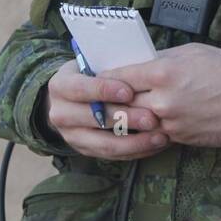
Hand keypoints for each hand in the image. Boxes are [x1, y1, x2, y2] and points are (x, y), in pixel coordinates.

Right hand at [43, 58, 170, 160]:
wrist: (73, 97)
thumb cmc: (92, 74)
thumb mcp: (94, 64)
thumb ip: (112, 68)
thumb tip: (142, 65)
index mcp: (60, 85)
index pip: (80, 89)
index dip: (104, 90)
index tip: (129, 91)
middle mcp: (60, 113)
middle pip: (94, 119)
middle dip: (125, 119)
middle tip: (152, 118)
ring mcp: (71, 136)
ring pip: (105, 144)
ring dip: (135, 142)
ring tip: (160, 136)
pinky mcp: (85, 151)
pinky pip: (113, 155)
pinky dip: (136, 151)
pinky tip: (154, 144)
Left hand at [100, 43, 220, 148]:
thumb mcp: (190, 52)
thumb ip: (160, 59)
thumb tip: (139, 62)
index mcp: (161, 72)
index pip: (118, 77)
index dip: (104, 78)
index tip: (97, 78)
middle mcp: (160, 100)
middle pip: (120, 105)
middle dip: (109, 102)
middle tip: (99, 99)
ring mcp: (168, 123)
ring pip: (134, 124)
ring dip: (126, 119)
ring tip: (119, 112)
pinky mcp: (178, 139)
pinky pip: (153, 134)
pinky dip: (147, 129)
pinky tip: (146, 122)